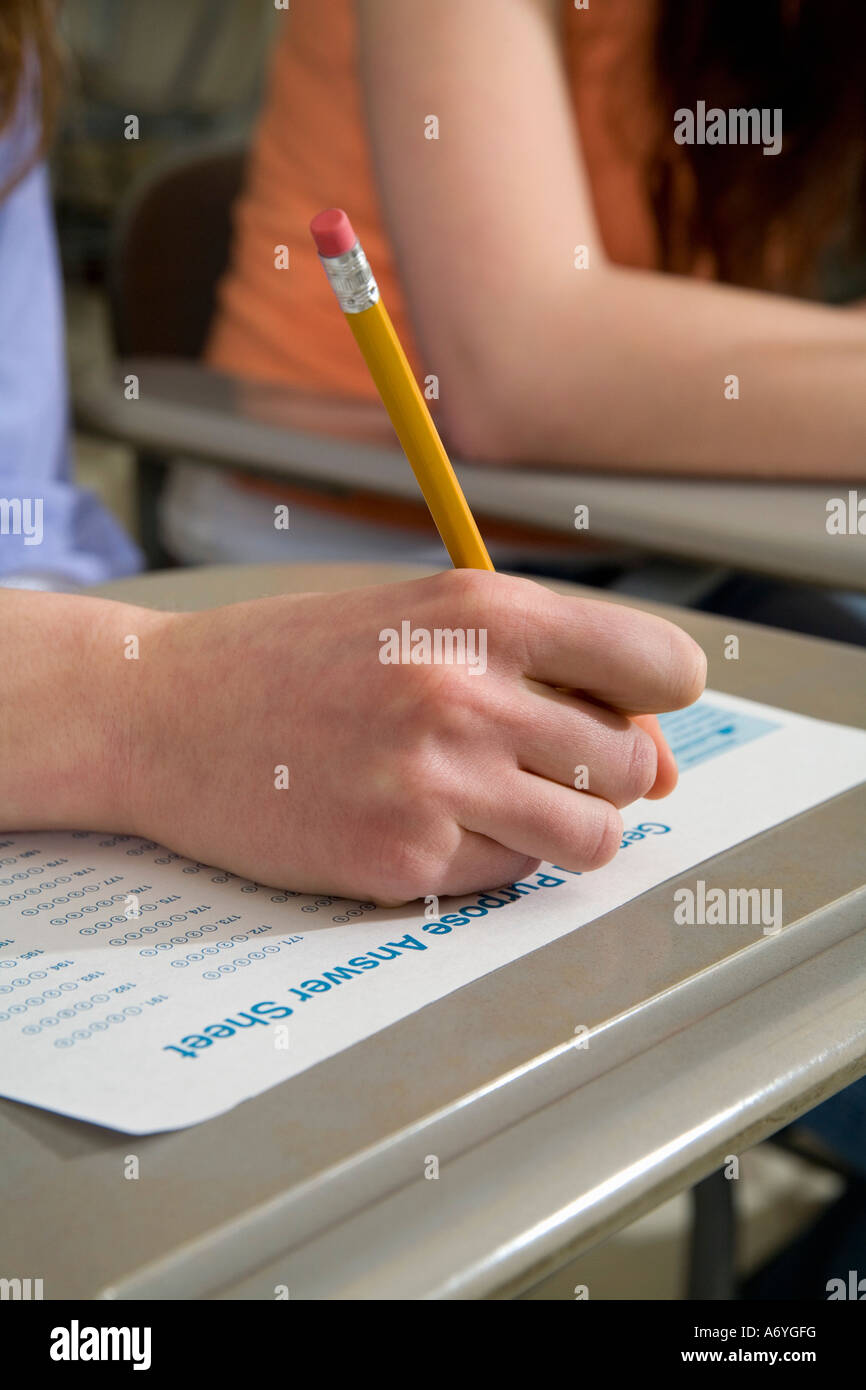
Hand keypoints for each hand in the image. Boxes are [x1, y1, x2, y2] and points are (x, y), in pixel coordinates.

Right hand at [126, 570, 704, 899]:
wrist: (159, 712)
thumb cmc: (292, 661)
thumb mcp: (421, 620)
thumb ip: (541, 670)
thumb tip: (656, 760)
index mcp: (486, 611)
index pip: (663, 666)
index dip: (659, 698)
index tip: (628, 713)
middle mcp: (470, 694)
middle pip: (634, 766)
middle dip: (601, 774)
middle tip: (533, 764)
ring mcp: (436, 783)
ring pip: (591, 839)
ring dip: (557, 830)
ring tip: (489, 802)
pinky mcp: (402, 861)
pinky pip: (505, 880)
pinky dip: (479, 861)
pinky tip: (412, 821)